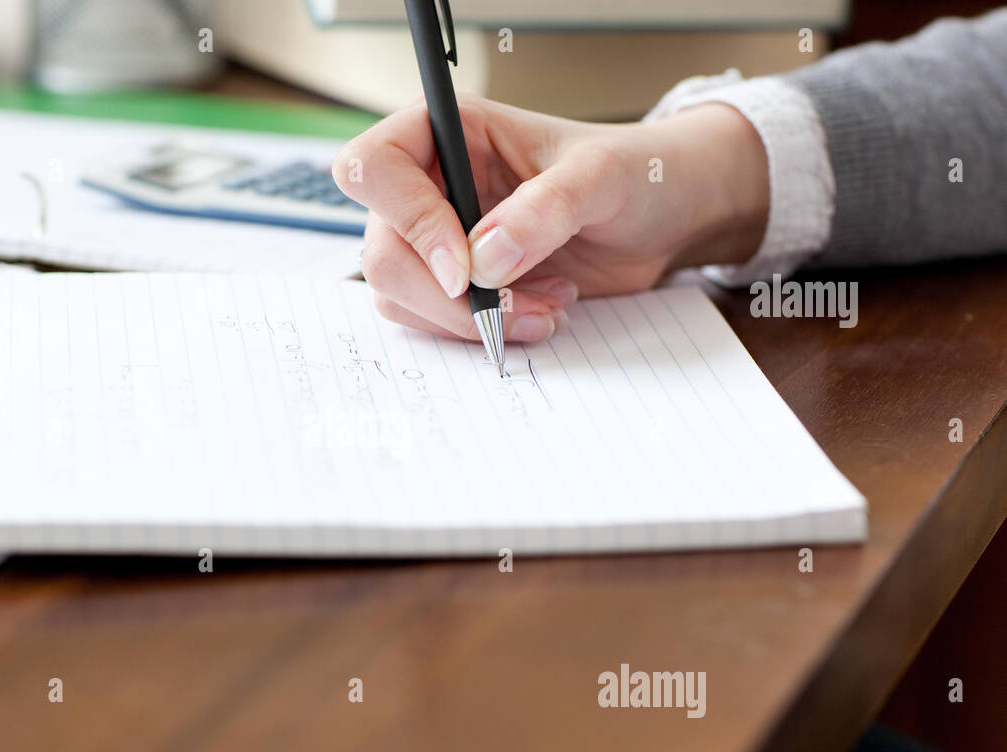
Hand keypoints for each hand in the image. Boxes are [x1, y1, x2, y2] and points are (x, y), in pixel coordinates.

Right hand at [333, 95, 768, 342]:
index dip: (408, 221)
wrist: (664, 216)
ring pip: (401, 294)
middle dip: (446, 296)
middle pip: (383, 250)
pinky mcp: (457, 283)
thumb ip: (543, 210)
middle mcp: (430, 184)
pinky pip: (433, 321)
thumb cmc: (634, 173)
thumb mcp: (601, 177)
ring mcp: (437, 237)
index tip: (464, 269)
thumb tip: (483, 259)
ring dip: (470, 320)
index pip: (375, 167)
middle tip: (512, 306)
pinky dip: (482, 332)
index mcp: (448, 132)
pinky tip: (538, 313)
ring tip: (544, 307)